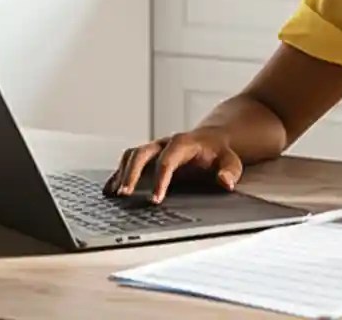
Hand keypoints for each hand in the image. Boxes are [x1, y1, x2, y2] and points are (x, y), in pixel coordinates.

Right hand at [102, 126, 243, 203]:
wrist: (212, 140)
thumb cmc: (220, 153)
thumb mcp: (231, 161)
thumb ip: (229, 172)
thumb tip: (225, 182)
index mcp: (184, 143)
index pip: (168, 160)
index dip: (160, 179)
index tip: (155, 199)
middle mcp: (165, 143)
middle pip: (142, 153)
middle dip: (132, 173)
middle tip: (125, 194)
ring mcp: (155, 148)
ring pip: (132, 155)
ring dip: (122, 173)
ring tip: (114, 195)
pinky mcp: (148, 156)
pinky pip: (128, 161)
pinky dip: (118, 174)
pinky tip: (110, 190)